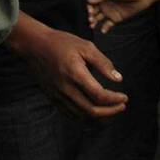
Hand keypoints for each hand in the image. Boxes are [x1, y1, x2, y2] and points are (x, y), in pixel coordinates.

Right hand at [11, 22, 128, 119]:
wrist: (35, 45)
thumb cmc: (62, 42)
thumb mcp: (86, 46)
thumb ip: (103, 63)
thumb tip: (118, 79)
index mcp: (75, 73)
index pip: (99, 95)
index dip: (114, 99)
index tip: (125, 97)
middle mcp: (66, 88)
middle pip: (91, 110)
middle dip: (110, 112)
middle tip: (121, 106)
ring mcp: (57, 95)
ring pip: (81, 115)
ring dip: (99, 116)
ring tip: (110, 109)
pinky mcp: (52, 97)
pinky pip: (70, 113)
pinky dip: (84, 115)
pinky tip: (92, 109)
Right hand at [87, 0, 158, 32]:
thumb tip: (89, 0)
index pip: (92, 1)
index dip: (89, 6)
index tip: (90, 10)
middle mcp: (105, 3)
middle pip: (94, 10)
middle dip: (90, 15)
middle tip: (91, 18)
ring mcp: (110, 11)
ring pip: (98, 18)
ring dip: (94, 22)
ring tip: (92, 25)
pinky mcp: (116, 18)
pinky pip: (107, 24)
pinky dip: (104, 28)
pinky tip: (103, 31)